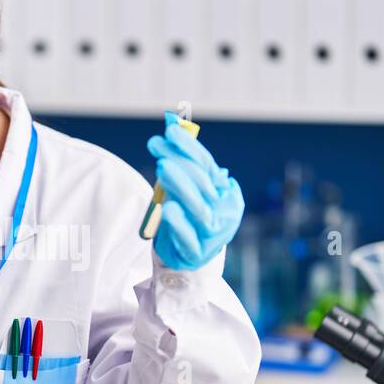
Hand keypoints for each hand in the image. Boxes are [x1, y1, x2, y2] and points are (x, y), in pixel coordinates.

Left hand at [147, 118, 244, 270]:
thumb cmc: (188, 218)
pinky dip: (179, 224)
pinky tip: (166, 209)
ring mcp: (213, 235)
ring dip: (180, 186)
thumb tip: (171, 122)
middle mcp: (225, 212)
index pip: (207, 165)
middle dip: (178, 162)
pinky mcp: (196, 254)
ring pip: (198, 208)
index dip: (188, 147)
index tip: (168, 131)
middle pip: (202, 184)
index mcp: (226, 192)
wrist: (190, 261)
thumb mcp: (187, 188)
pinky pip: (188, 238)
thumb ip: (181, 161)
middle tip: (156, 144)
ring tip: (162, 168)